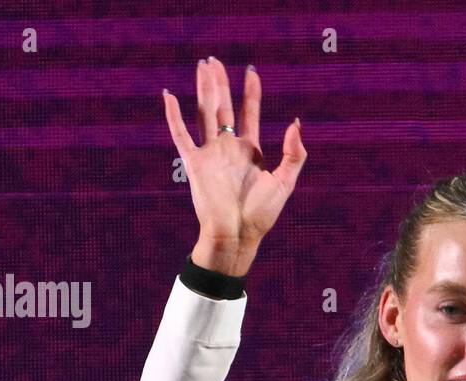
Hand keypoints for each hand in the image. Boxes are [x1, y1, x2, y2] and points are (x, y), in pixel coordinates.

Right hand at [162, 57, 306, 260]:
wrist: (238, 235)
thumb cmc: (262, 214)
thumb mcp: (285, 182)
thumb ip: (295, 154)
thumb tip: (296, 123)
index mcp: (250, 150)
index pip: (249, 113)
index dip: (251, 92)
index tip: (251, 71)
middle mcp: (228, 148)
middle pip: (223, 107)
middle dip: (220, 83)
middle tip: (214, 60)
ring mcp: (210, 153)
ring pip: (204, 113)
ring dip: (203, 90)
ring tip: (202, 67)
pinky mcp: (194, 163)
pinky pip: (181, 134)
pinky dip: (174, 115)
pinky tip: (169, 96)